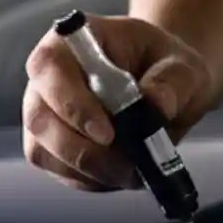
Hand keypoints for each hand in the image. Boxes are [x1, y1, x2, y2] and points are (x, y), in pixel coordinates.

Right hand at [22, 15, 213, 191]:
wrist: (161, 86)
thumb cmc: (164, 68)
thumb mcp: (183, 66)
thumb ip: (172, 82)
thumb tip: (157, 106)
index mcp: (72, 42)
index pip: (51, 68)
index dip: (72, 104)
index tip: (107, 134)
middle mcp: (47, 79)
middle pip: (40, 119)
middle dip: (82, 151)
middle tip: (126, 165)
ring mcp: (43, 115)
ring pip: (44, 152)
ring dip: (89, 170)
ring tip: (132, 168)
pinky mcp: (49, 148)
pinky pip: (58, 171)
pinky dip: (91, 179)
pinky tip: (120, 171)